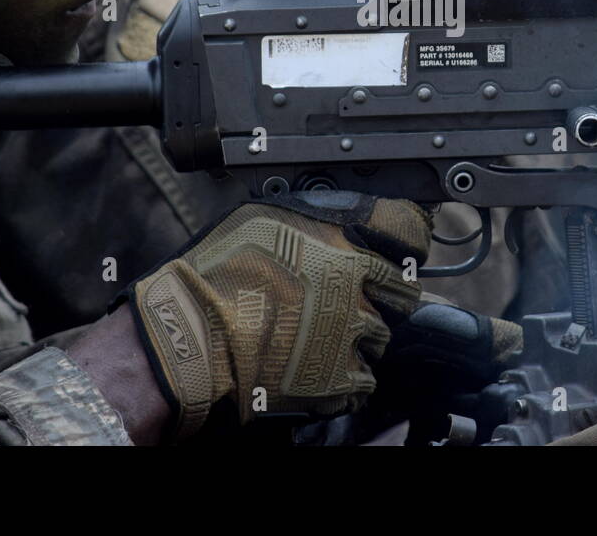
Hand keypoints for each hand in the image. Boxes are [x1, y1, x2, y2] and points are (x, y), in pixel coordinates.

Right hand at [127, 192, 431, 439]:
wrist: (189, 341)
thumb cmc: (215, 276)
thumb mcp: (263, 218)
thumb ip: (314, 217)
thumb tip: (344, 217)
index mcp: (340, 237)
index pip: (407, 228)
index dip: (406, 238)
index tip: (400, 247)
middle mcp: (355, 282)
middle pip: (402, 289)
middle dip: (384, 295)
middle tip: (350, 300)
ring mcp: (351, 331)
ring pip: (381, 336)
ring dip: (359, 337)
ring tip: (320, 336)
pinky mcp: (341, 378)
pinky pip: (365, 379)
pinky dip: (346, 378)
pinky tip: (317, 366)